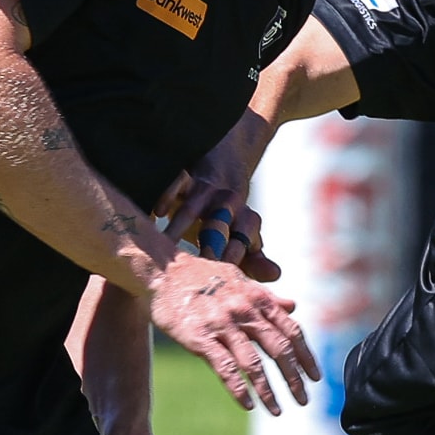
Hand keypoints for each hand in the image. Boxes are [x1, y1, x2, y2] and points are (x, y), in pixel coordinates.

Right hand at [147, 249, 317, 413]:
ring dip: (268, 391)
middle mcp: (245, 311)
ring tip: (277, 410)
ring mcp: (223, 325)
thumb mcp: (240, 279)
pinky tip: (248, 404)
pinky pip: (225, 368)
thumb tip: (293, 306)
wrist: (165, 269)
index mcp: (257, 298)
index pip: (290, 331)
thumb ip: (267, 297)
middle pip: (279, 349)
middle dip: (294, 378)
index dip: (305, 356)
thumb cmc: (202, 276)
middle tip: (303, 400)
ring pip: (254, 364)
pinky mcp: (200, 338)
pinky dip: (239, 388)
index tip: (314, 377)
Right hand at [157, 114, 278, 272]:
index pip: (241, 243)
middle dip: (207, 245)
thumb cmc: (226, 211)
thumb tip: (276, 275)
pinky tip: (158, 211)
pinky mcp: (188, 175)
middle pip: (218, 227)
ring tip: (164, 246)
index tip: (219, 278)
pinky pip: (178, 180)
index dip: (231, 259)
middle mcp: (228, 203)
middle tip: (192, 267)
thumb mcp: (241, 234)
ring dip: (178, 227)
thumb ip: (253, 259)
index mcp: (245, 220)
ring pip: (193, 208)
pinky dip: (168, 193)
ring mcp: (207, 188)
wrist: (226, 155)